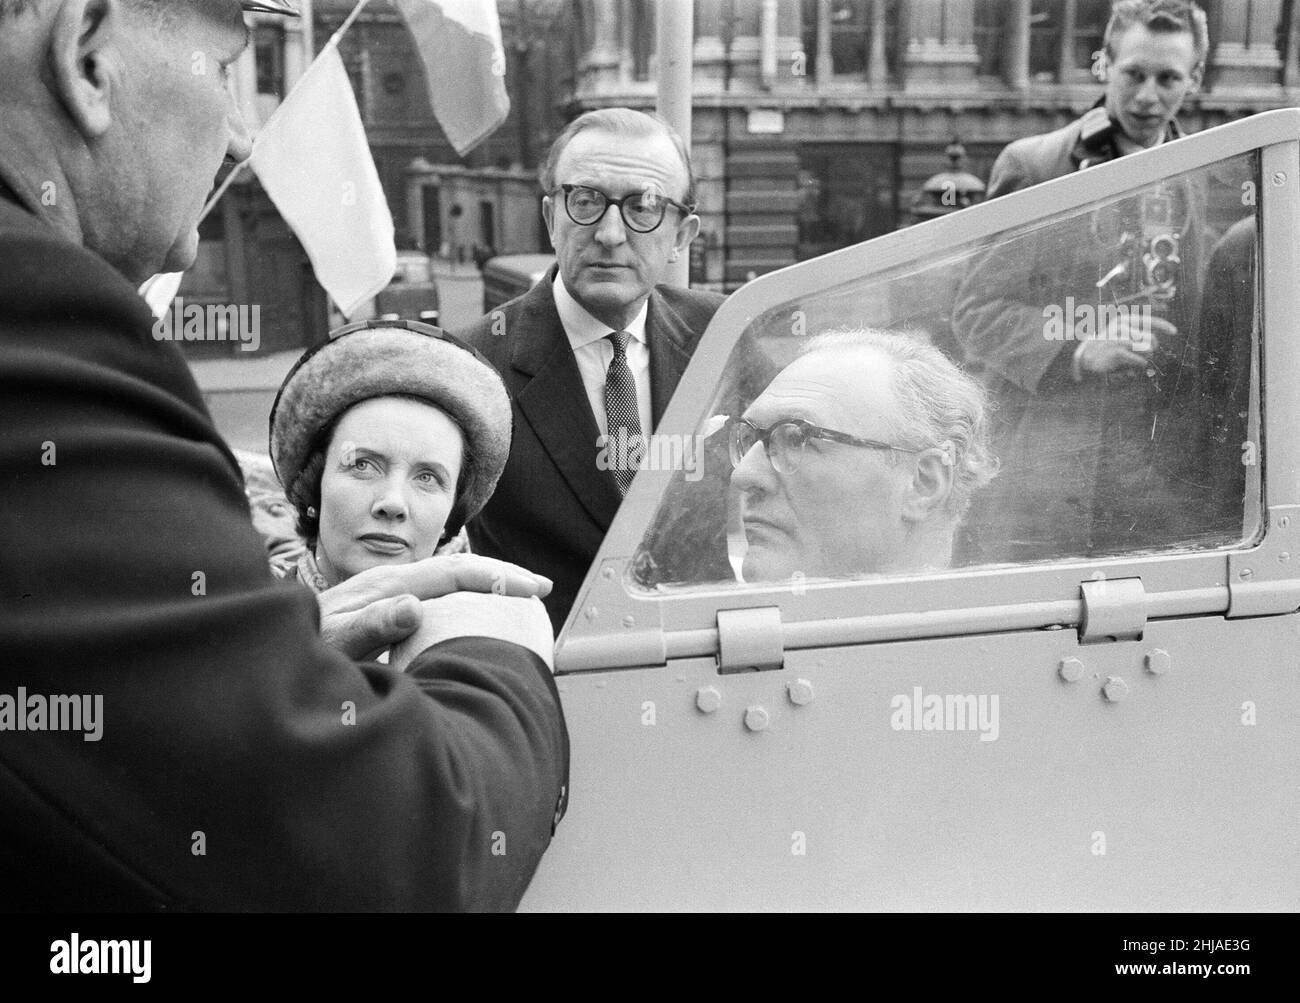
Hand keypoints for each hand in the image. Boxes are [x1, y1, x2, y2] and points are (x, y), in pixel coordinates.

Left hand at [318, 555, 552, 660]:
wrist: (262, 648)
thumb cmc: (296, 649)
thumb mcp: (330, 642)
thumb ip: (369, 625)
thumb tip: (415, 605)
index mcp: (387, 586)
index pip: (453, 574)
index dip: (497, 579)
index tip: (533, 589)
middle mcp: (390, 584)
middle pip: (458, 570)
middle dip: (503, 576)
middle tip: (543, 587)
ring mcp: (386, 594)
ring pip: (448, 583)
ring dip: (486, 586)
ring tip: (520, 598)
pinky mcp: (383, 609)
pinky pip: (435, 599)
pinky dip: (464, 600)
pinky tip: (475, 615)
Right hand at [1076, 315, 1174, 378]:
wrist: (1087, 359)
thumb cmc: (1108, 350)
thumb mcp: (1122, 340)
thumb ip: (1138, 339)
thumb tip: (1153, 346)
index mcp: (1124, 320)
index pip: (1148, 320)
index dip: (1163, 325)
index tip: (1174, 332)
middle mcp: (1121, 326)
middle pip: (1150, 338)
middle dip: (1151, 348)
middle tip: (1145, 356)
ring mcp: (1118, 337)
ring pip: (1146, 349)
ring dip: (1145, 358)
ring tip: (1136, 361)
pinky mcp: (1116, 350)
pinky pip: (1138, 359)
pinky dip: (1139, 364)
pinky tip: (1135, 367)